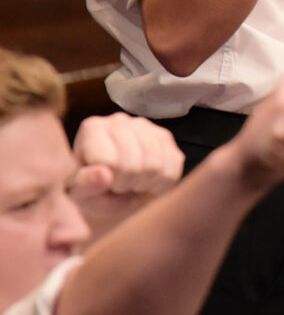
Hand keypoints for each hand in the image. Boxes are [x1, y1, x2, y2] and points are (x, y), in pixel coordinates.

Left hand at [67, 113, 185, 237]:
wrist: (114, 192)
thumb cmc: (92, 191)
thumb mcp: (80, 193)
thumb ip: (85, 185)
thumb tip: (103, 175)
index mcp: (92, 129)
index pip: (108, 161)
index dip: (107, 181)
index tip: (102, 184)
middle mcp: (120, 120)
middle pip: (134, 164)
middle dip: (127, 184)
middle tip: (118, 186)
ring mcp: (147, 127)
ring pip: (156, 166)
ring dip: (144, 184)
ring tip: (131, 184)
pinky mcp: (166, 138)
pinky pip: (173, 168)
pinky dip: (161, 183)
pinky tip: (147, 181)